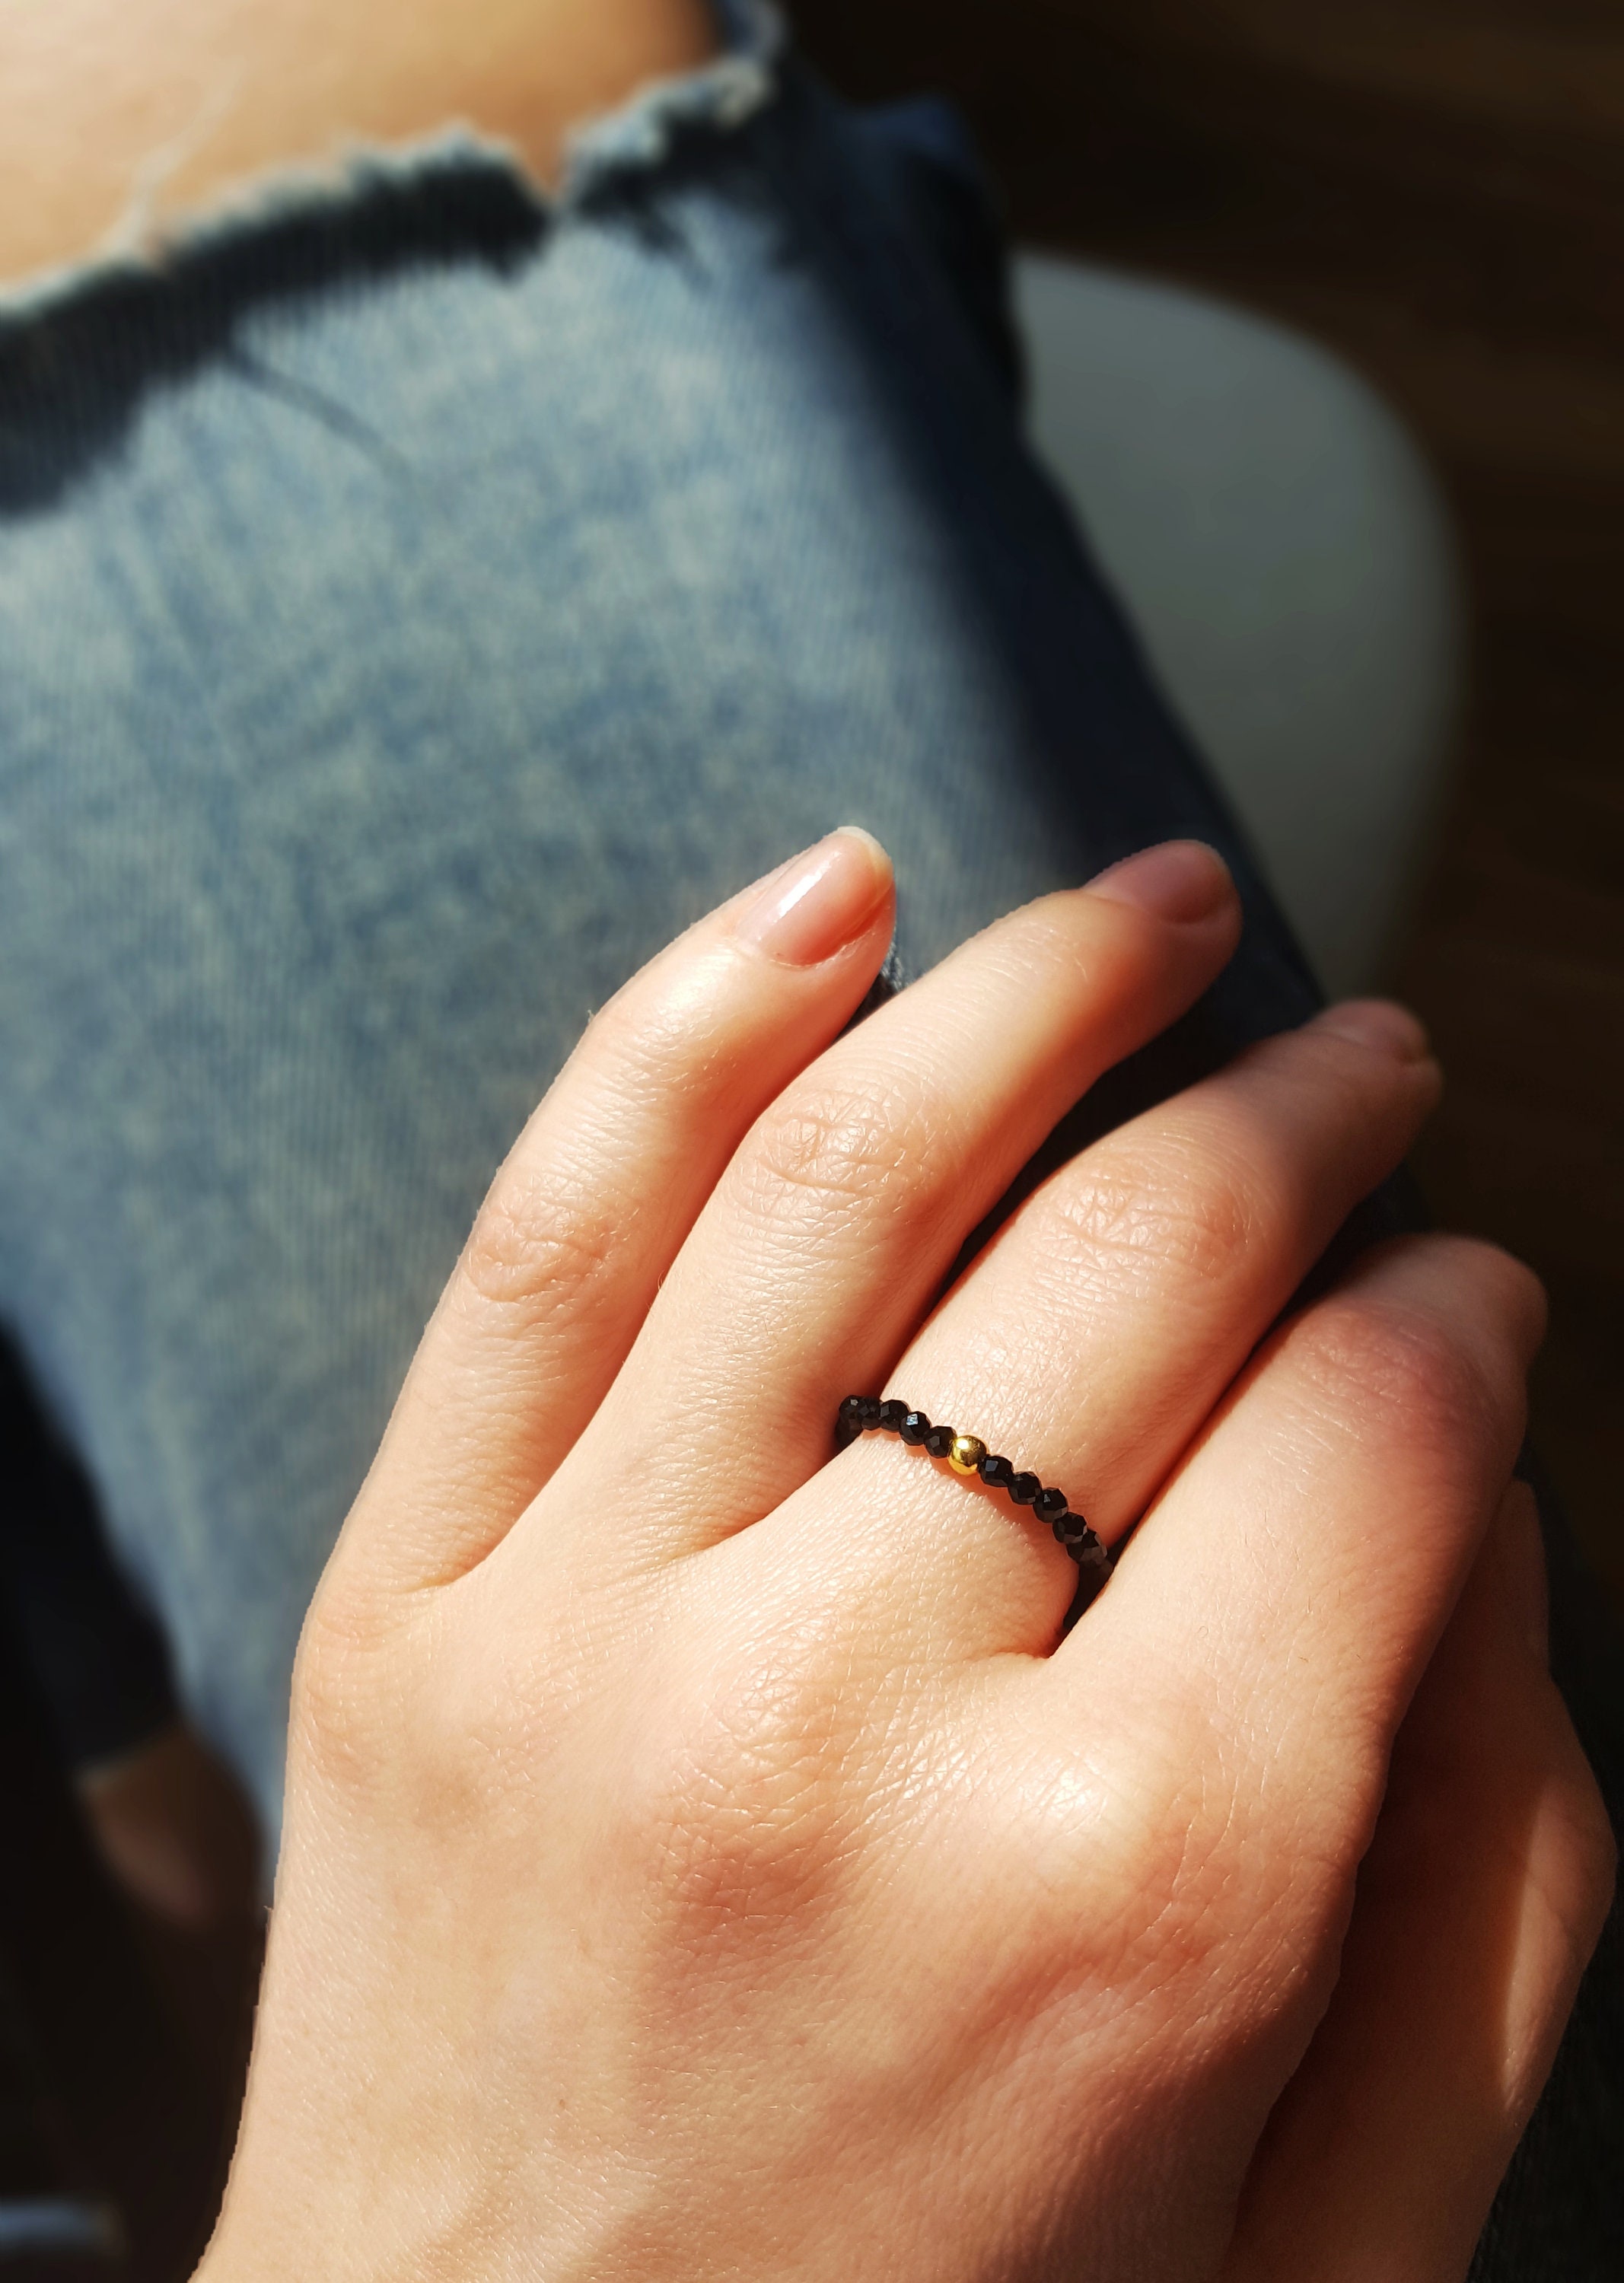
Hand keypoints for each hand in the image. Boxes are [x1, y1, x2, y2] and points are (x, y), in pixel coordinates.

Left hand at [202, 832, 1612, 2281]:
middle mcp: (846, 1715)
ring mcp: (585, 1635)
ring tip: (1161, 900)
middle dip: (1310, 1117)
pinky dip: (697, 1023)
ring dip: (1048, 985)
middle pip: (1146, 1257)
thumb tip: (1478, 1473)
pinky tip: (837, 895)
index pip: (1377, 1429)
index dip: (1463, 1316)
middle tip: (1370, 1059)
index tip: (1471, 1284)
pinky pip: (552, 1236)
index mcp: (1136, 1894)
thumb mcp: (1328, 2219)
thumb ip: (1484, 1860)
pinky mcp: (400, 1612)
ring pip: (857, 1168)